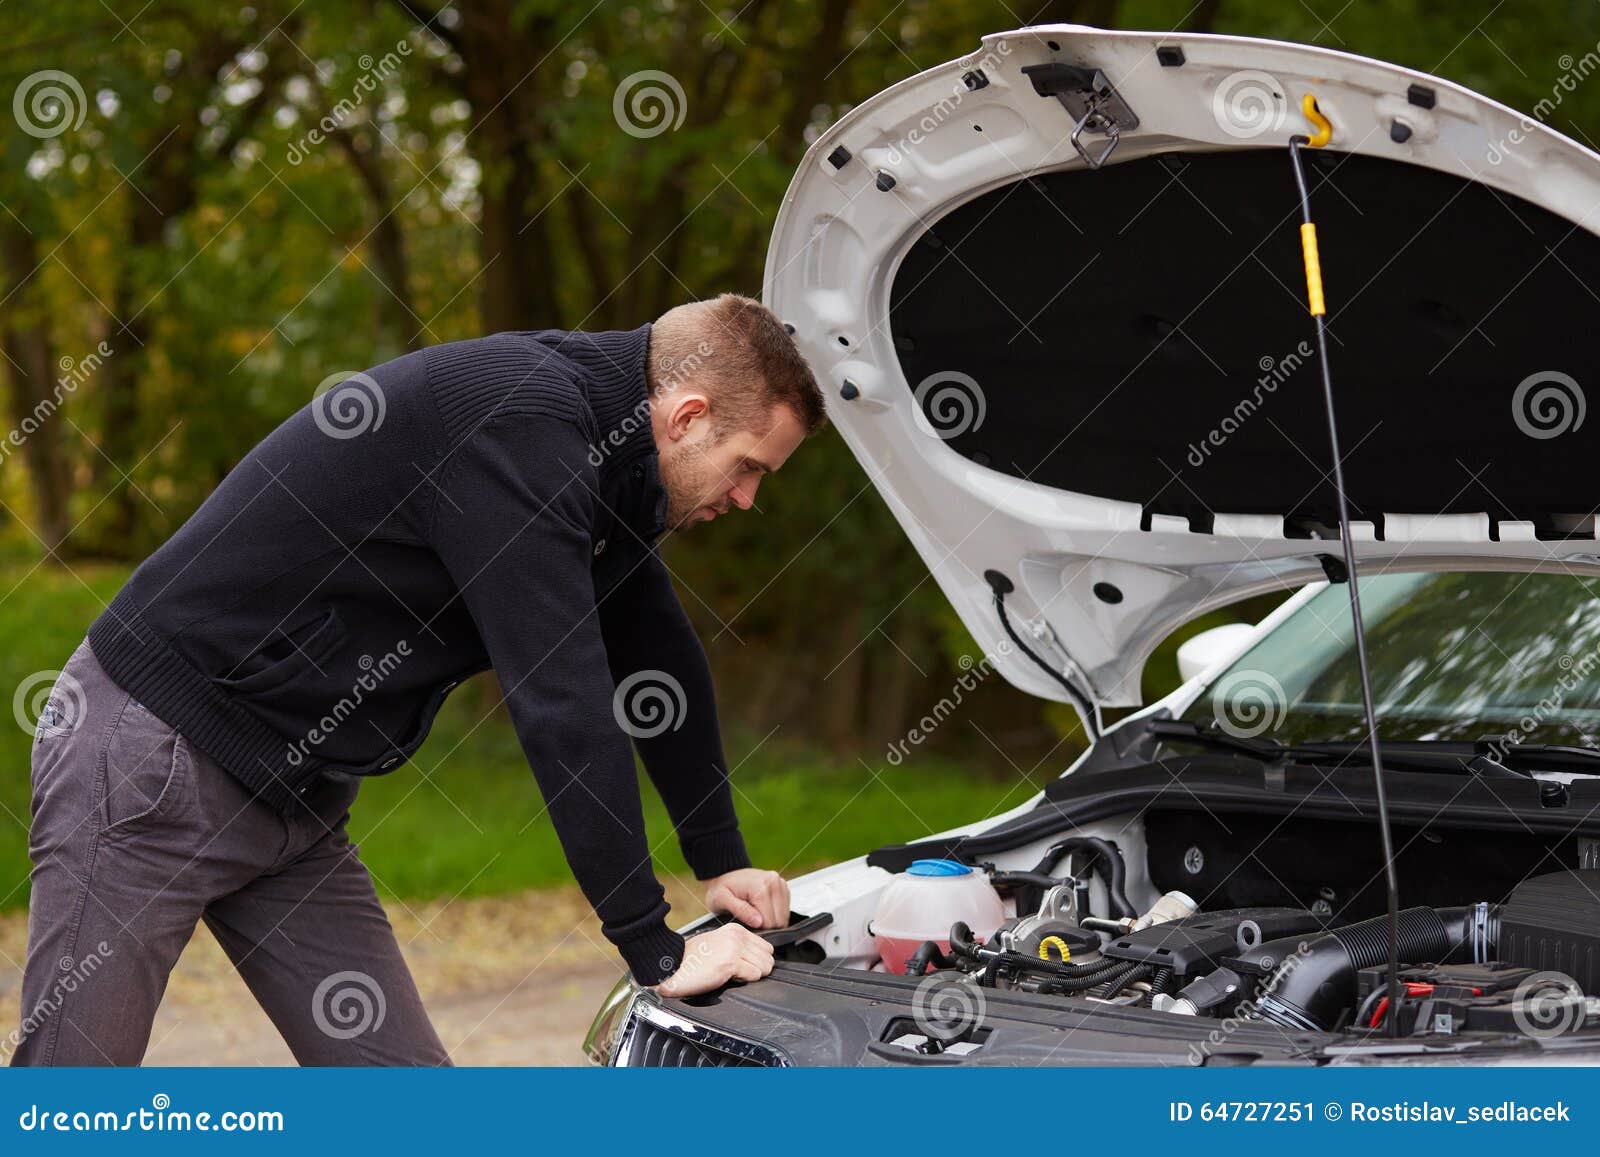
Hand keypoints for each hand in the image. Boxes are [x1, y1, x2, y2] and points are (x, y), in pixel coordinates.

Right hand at [654, 924, 773, 997]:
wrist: (673, 966)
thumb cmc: (694, 960)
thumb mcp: (720, 945)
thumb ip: (739, 946)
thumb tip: (759, 958)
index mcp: (735, 930)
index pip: (766, 947)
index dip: (757, 960)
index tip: (743, 965)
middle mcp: (737, 936)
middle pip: (768, 958)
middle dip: (758, 969)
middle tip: (739, 972)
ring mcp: (734, 948)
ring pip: (765, 967)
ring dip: (752, 975)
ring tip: (733, 974)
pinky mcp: (730, 963)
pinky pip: (754, 975)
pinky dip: (744, 981)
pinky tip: (728, 978)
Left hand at [704, 867, 789, 929]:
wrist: (724, 874)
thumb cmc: (721, 888)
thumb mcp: (722, 900)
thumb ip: (740, 910)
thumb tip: (759, 922)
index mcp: (761, 886)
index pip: (769, 922)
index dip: (757, 928)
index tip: (745, 922)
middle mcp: (774, 881)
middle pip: (780, 920)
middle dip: (765, 925)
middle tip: (749, 917)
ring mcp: (781, 883)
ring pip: (784, 917)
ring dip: (771, 919)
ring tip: (754, 912)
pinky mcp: (783, 887)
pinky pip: (785, 910)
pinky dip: (775, 914)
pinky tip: (761, 909)